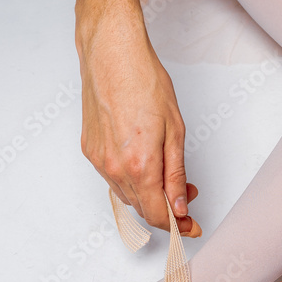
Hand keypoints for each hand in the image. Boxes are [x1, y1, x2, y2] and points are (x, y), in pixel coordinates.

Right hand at [76, 0, 199, 235]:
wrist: (112, 54)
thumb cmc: (145, 82)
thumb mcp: (175, 131)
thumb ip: (176, 175)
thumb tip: (180, 206)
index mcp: (140, 165)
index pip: (159, 214)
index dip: (179, 226)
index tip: (192, 227)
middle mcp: (115, 168)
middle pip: (143, 209)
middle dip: (168, 209)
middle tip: (188, 193)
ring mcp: (99, 161)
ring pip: (127, 196)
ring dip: (149, 195)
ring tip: (168, 174)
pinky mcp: (89, 151)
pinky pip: (113, 179)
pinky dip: (132, 181)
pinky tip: (144, 164)